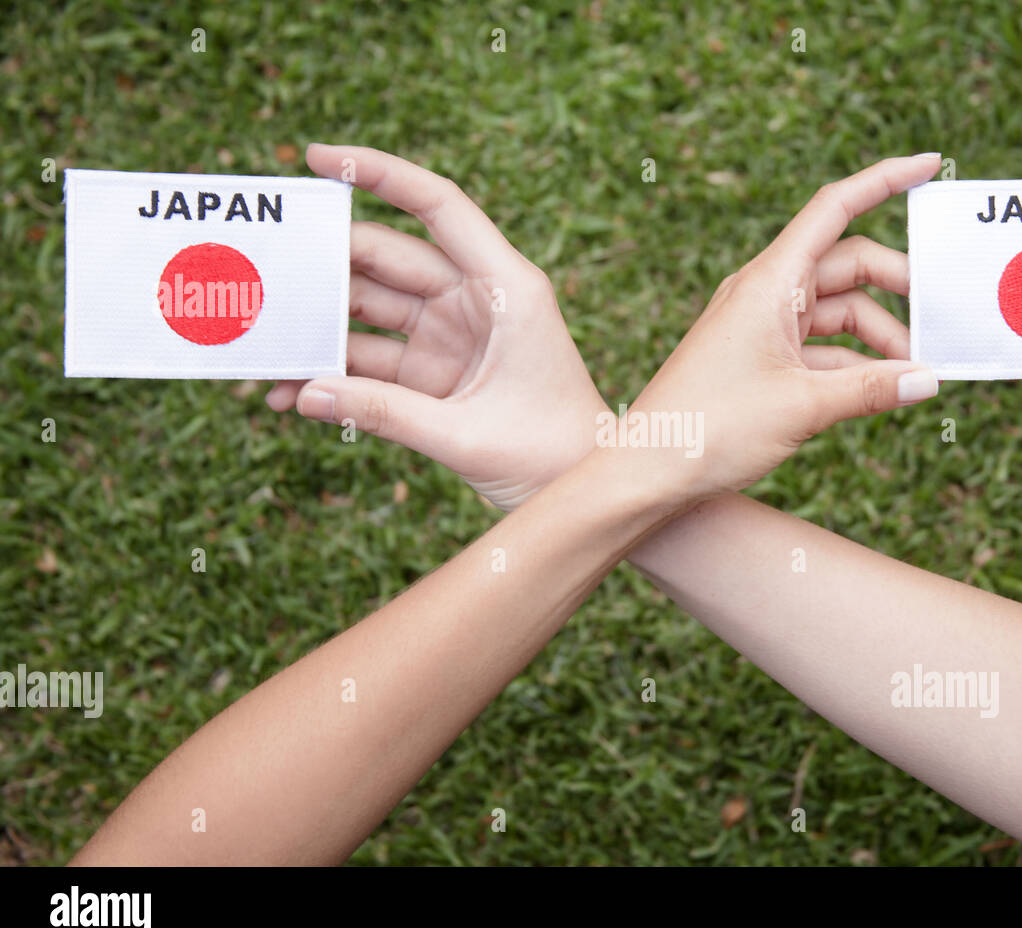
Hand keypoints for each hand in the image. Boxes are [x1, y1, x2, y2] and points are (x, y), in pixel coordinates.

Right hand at [265, 144, 606, 510]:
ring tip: (258, 340)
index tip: (318, 157)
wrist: (581, 493)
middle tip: (257, 274)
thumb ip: (386, 414)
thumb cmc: (551, 456)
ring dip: (318, 327)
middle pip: (385, 260)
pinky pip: (370, 361)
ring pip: (368, 311)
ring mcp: (450, 335)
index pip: (440, 207)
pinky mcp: (433, 373)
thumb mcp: (467, 436)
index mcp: (507, 288)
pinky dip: (332, 376)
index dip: (382, 174)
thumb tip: (302, 393)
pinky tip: (290, 394)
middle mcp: (476, 300)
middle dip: (322, 265)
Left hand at [626, 153, 942, 498]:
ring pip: (838, 312)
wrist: (645, 472)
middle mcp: (764, 293)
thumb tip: (929, 380)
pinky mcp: (759, 359)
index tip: (931, 163)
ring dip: (879, 338)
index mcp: (769, 282)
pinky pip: (820, 347)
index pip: (834, 209)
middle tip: (941, 325)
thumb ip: (870, 389)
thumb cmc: (707, 431)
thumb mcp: (802, 408)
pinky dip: (854, 364)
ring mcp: (760, 326)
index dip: (884, 181)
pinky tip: (883, 391)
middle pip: (848, 265)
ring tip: (916, 375)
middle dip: (898, 289)